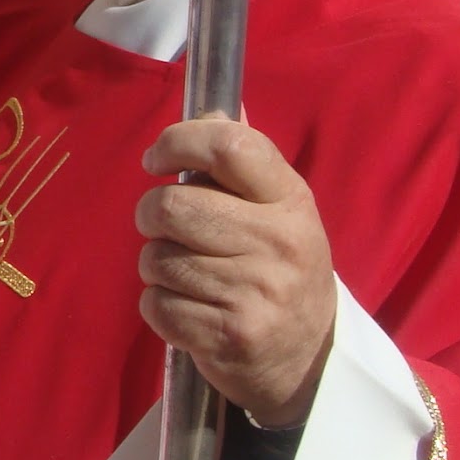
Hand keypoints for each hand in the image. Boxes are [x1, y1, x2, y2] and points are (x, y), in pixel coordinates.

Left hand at [135, 115, 335, 427]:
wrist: (308, 356)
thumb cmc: (277, 264)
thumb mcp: (276, 208)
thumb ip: (242, 159)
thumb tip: (216, 103)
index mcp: (290, 198)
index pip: (228, 145)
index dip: (178, 142)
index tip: (157, 159)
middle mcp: (279, 242)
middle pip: (172, 207)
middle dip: (151, 214)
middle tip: (164, 225)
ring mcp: (256, 292)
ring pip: (157, 259)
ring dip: (157, 265)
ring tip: (187, 273)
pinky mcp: (231, 335)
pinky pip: (156, 305)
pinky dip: (159, 306)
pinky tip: (190, 307)